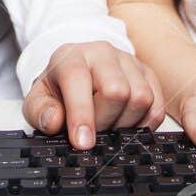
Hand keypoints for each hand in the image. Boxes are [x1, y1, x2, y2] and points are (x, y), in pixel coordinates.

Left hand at [22, 41, 164, 148]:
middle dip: (105, 122)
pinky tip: (127, 126)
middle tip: (94, 133)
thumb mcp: (39, 99)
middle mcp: (103, 53)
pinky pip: (157, 106)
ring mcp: (130, 62)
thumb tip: (55, 121)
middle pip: (117, 90)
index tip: (82, 142)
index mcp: (72, 57)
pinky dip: (144, 125)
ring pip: (141, 98)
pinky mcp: (149, 76)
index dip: (81, 113)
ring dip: (126, 124)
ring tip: (109, 128)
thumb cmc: (59, 89)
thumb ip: (40, 111)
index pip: (78, 79)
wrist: (78, 71)